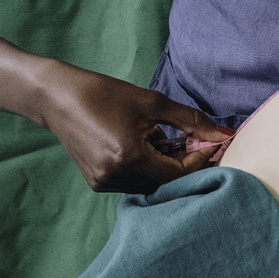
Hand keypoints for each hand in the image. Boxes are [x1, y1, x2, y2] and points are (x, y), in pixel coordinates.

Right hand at [39, 67, 231, 192]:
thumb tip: (222, 134)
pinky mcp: (95, 182)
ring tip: (156, 137)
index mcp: (129, 158)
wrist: (57, 96)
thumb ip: (189, 121)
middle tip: (188, 139)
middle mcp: (115, 177)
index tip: (210, 143)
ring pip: (148, 183)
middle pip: (164, 181)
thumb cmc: (104, 94)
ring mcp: (103, 183)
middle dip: (180, 161)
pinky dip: (143, 167)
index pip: (177, 173)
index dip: (198, 160)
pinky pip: (131, 181)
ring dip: (161, 165)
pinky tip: (138, 144)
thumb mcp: (151, 102)